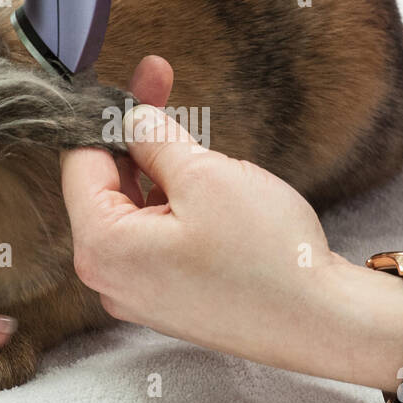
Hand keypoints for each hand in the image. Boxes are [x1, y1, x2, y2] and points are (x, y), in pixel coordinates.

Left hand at [61, 57, 402, 383]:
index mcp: (102, 247)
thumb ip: (155, 140)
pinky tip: (207, 183)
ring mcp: (138, 292)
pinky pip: (155, 237)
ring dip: (158, 167)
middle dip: (135, 133)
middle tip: (160, 80)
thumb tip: (130, 118)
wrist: (322, 323)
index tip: (132, 79)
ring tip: (199, 142)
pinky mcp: (168, 298)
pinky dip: (173, 203)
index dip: (105, 114)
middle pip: (106, 184)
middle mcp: (109, 277)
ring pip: (134, 209)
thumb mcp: (205, 176)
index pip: (80, 162)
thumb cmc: (267, 258)